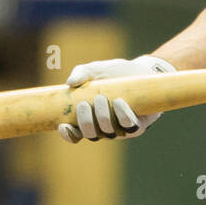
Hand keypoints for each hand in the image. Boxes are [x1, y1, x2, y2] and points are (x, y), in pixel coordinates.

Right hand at [58, 55, 175, 142]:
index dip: (68, 134)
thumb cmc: (114, 73)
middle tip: (84, 104)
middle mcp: (104, 127)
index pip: (75, 134)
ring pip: (109, 132)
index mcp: (89, 118)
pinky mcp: (138, 125)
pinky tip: (119, 102)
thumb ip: (81, 73)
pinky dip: (123, 116)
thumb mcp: (95, 69)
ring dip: (103, 117)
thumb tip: (70, 82)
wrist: (142, 70)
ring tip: (101, 98)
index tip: (63, 125)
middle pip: (91, 135)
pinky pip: (130, 127)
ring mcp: (121, 129)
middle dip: (85, 122)